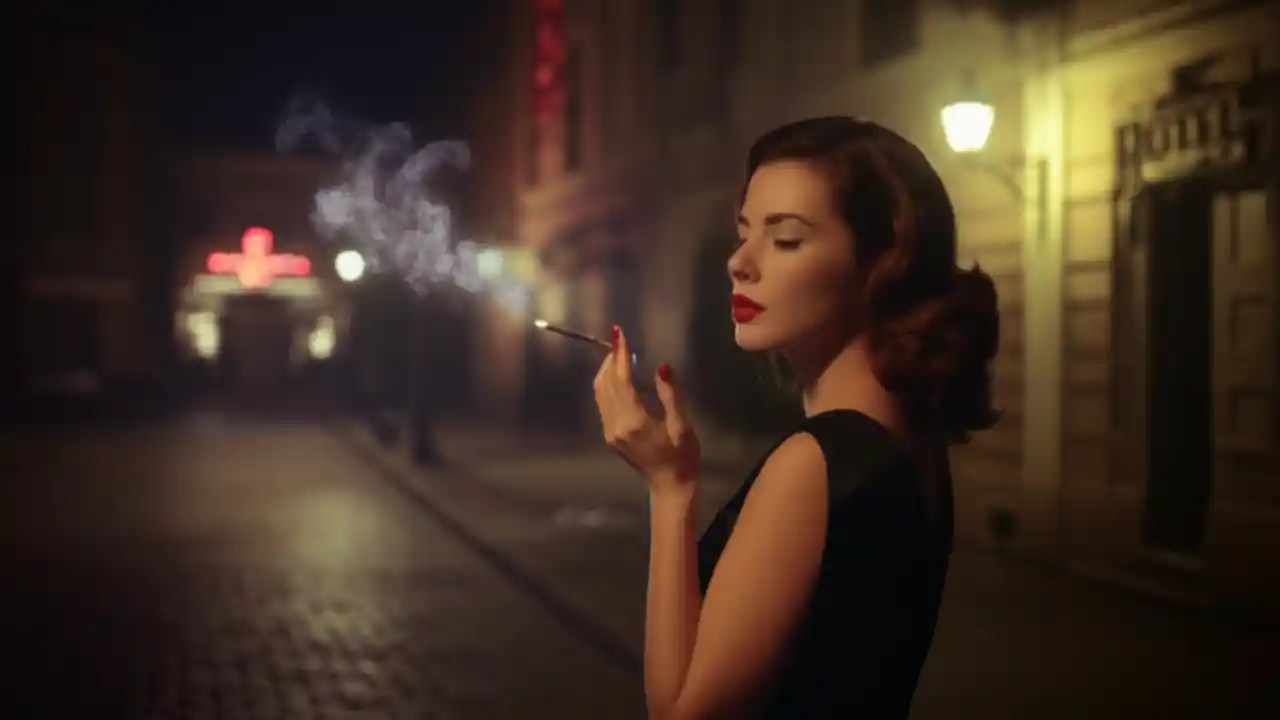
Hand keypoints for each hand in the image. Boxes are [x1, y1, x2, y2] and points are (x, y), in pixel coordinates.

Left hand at [593, 325, 700, 494]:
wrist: (670, 486)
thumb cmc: (683, 456)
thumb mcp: (682, 425)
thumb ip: (670, 395)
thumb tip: (661, 366)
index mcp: (634, 421)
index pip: (621, 380)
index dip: (619, 355)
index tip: (619, 333)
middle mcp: (616, 425)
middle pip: (605, 383)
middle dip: (610, 359)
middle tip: (621, 341)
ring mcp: (610, 431)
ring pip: (600, 392)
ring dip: (606, 370)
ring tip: (619, 354)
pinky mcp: (610, 435)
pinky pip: (603, 403)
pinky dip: (607, 384)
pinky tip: (619, 377)